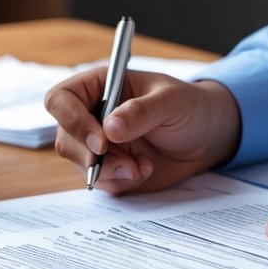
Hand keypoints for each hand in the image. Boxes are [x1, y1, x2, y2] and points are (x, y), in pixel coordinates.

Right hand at [45, 69, 240, 194]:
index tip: (101, 142)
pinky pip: (101, 181)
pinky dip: (122, 181)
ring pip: (81, 164)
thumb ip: (142, 111)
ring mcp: (99, 144)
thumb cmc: (189, 106)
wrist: (206, 136)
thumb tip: (110, 128)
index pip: (61, 99)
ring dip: (110, 171)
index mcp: (99, 86)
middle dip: (91, 156)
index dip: (72, 120)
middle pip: (65, 138)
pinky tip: (145, 169)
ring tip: (142, 166)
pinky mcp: (110, 168)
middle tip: (125, 164)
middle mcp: (92, 115)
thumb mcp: (171, 101)